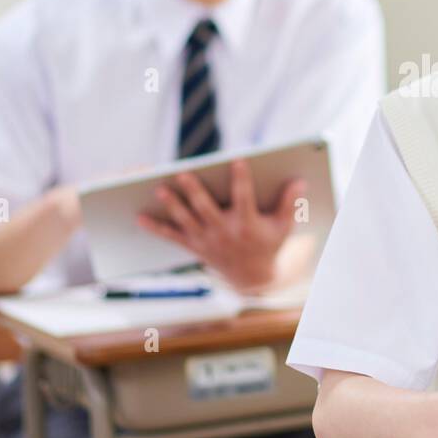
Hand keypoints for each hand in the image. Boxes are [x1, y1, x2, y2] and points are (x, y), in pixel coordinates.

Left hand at [135, 159, 306, 293]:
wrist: (252, 279)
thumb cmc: (268, 245)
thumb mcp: (284, 226)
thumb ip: (289, 203)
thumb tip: (298, 180)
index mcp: (247, 225)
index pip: (245, 198)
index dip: (242, 179)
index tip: (238, 159)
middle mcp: (224, 233)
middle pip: (206, 209)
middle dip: (194, 191)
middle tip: (182, 172)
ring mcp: (207, 241)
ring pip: (186, 220)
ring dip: (172, 205)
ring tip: (159, 188)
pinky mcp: (195, 247)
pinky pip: (172, 236)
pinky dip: (156, 228)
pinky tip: (139, 218)